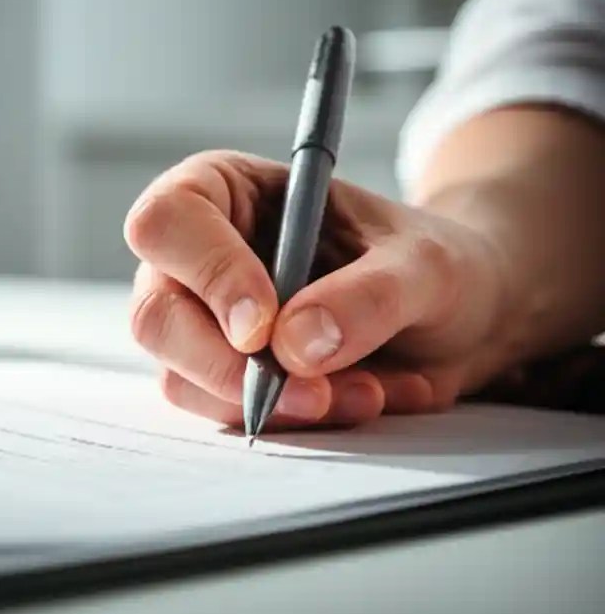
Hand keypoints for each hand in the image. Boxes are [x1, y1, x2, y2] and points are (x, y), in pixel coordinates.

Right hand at [124, 150, 513, 429]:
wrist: (457, 318)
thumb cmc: (430, 265)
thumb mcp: (426, 265)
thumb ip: (369, 296)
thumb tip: (296, 345)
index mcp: (224, 192)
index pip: (167, 222)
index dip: (207, 274)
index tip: (263, 325)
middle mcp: (196, 257)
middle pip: (156, 315)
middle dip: (229, 366)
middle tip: (312, 391)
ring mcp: (200, 323)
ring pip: (180, 377)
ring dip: (270, 402)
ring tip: (364, 393)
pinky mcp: (220, 379)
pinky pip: (220, 414)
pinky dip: (288, 421)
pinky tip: (351, 400)